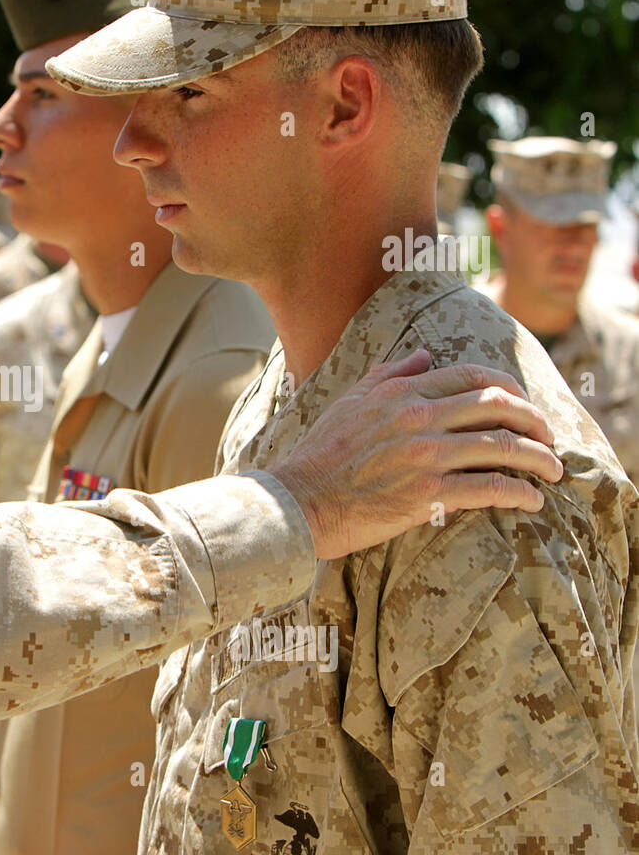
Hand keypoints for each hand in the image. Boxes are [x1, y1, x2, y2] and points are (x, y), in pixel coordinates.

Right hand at [270, 349, 561, 559]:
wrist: (300, 500)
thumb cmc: (320, 455)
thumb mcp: (350, 401)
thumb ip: (389, 374)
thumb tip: (423, 353)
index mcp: (402, 393)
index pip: (473, 378)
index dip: (511, 389)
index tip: (524, 407)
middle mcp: (418, 417)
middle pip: (499, 406)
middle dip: (535, 420)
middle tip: (549, 437)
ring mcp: (425, 455)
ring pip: (504, 446)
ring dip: (539, 458)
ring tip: (553, 471)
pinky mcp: (428, 494)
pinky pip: (490, 488)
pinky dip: (520, 493)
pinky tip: (531, 500)